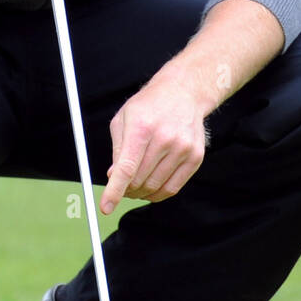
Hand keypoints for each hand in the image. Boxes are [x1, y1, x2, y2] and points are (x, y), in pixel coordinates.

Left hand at [99, 71, 207, 214]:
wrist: (183, 92)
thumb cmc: (149, 106)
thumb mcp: (123, 119)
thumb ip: (117, 150)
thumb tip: (113, 178)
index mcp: (142, 127)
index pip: (126, 168)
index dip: (114, 191)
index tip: (105, 207)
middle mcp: (164, 138)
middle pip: (140, 181)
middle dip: (126, 190)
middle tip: (122, 187)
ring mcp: (183, 148)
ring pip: (155, 187)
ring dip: (141, 192)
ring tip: (136, 184)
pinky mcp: (195, 157)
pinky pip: (173, 188)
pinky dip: (158, 194)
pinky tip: (151, 187)